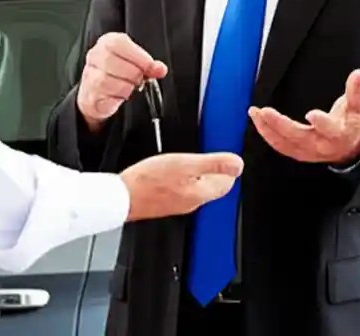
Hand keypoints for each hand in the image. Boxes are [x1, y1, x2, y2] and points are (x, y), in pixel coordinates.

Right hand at [77, 32, 166, 131]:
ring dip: (126, 88)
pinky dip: (117, 99)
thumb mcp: (135, 63)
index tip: (152, 68)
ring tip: (130, 88)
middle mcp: (95, 57)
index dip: (139, 57)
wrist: (98, 93)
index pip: (119, 44)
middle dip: (134, 74)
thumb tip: (160, 69)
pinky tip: (119, 96)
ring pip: (108, 82)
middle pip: (115, 63)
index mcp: (107, 43)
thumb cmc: (119, 73)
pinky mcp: (89, 96)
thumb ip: (148, 64)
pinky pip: (105, 98)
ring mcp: (89, 76)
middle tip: (140, 80)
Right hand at [120, 152, 242, 220]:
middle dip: (214, 170)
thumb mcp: (184, 164)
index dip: (228, 168)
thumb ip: (213, 163)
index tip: (225, 155)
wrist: (120, 198)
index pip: (227, 184)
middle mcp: (192, 202)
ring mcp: (178, 204)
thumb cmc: (148, 181)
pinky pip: (181, 190)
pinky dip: (181, 179)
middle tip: (208, 154)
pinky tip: (171, 171)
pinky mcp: (165, 202)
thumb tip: (238, 164)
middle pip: (212, 186)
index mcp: (200, 194)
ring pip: (196, 187)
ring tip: (189, 160)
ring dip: (196, 174)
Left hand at [249, 69, 359, 164]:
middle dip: (280, 125)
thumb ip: (355, 91)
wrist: (348, 150)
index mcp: (337, 133)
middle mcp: (320, 145)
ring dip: (267, 129)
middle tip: (265, 111)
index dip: (321, 122)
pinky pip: (279, 146)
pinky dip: (267, 134)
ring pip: (284, 143)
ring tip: (255, 113)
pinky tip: (258, 121)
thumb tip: (358, 73)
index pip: (329, 128)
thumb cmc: (350, 125)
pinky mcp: (297, 154)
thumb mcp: (356, 108)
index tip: (311, 114)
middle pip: (299, 137)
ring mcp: (307, 152)